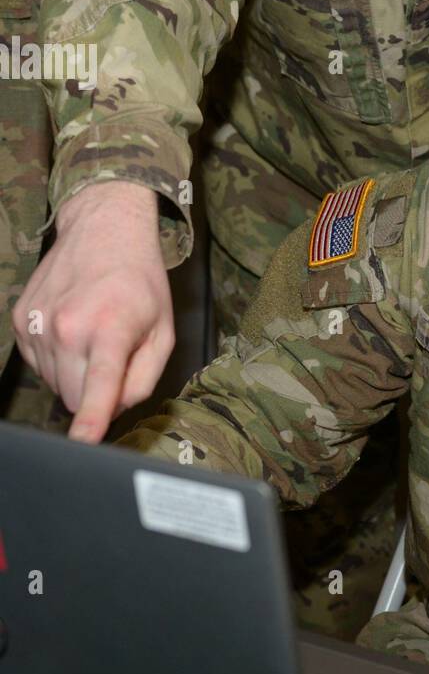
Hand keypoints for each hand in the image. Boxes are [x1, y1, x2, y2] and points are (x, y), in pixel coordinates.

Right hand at [13, 181, 174, 441]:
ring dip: (76, 375)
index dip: (92, 421)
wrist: (103, 230)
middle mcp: (67, 327)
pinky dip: (57, 359)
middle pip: (75, 398)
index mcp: (110, 328)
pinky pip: (38, 365)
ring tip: (95, 336)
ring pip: (55, 384)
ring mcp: (38, 324)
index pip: (98, 386)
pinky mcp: (20, 322)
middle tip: (115, 357)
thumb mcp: (162, 330)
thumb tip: (117, 409)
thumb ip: (144, 377)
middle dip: (96, 394)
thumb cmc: (140, 282)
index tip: (83, 443)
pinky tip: (74, 331)